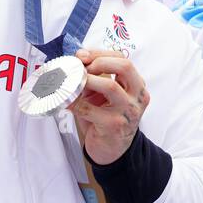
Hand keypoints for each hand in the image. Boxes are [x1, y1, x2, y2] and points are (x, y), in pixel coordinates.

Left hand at [71, 48, 149, 165]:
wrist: (111, 149)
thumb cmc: (106, 118)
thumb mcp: (104, 95)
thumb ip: (95, 76)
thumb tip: (79, 57)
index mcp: (137, 86)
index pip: (123, 59)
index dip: (101, 53)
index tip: (82, 56)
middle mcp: (137, 97)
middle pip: (124, 66)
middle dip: (100, 61)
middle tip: (83, 68)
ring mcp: (128, 111)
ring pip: (110, 86)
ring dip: (87, 80)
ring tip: (74, 82)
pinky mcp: (114, 125)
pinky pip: (89, 109)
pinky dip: (73, 103)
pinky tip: (65, 102)